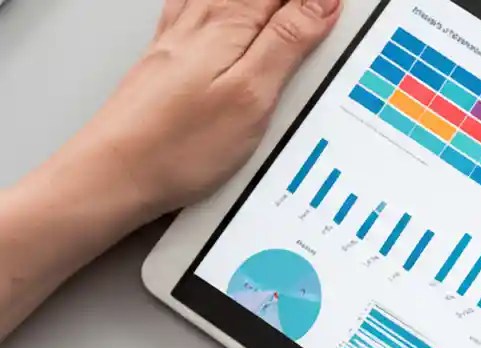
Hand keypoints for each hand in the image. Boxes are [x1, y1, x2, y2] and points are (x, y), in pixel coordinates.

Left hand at [62, 0, 342, 217]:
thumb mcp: (252, 93)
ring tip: (289, 16)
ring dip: (263, 7)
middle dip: (294, 7)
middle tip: (323, 18)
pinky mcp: (169, 56)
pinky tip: (227, 13)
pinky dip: (225, 7)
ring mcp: (181, 36)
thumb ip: (289, 41)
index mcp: (229, 20)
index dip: (316, 3)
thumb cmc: (178, 144)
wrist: (116, 172)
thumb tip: (322, 2)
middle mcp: (201, 18)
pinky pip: (201, 8)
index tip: (340, 12)